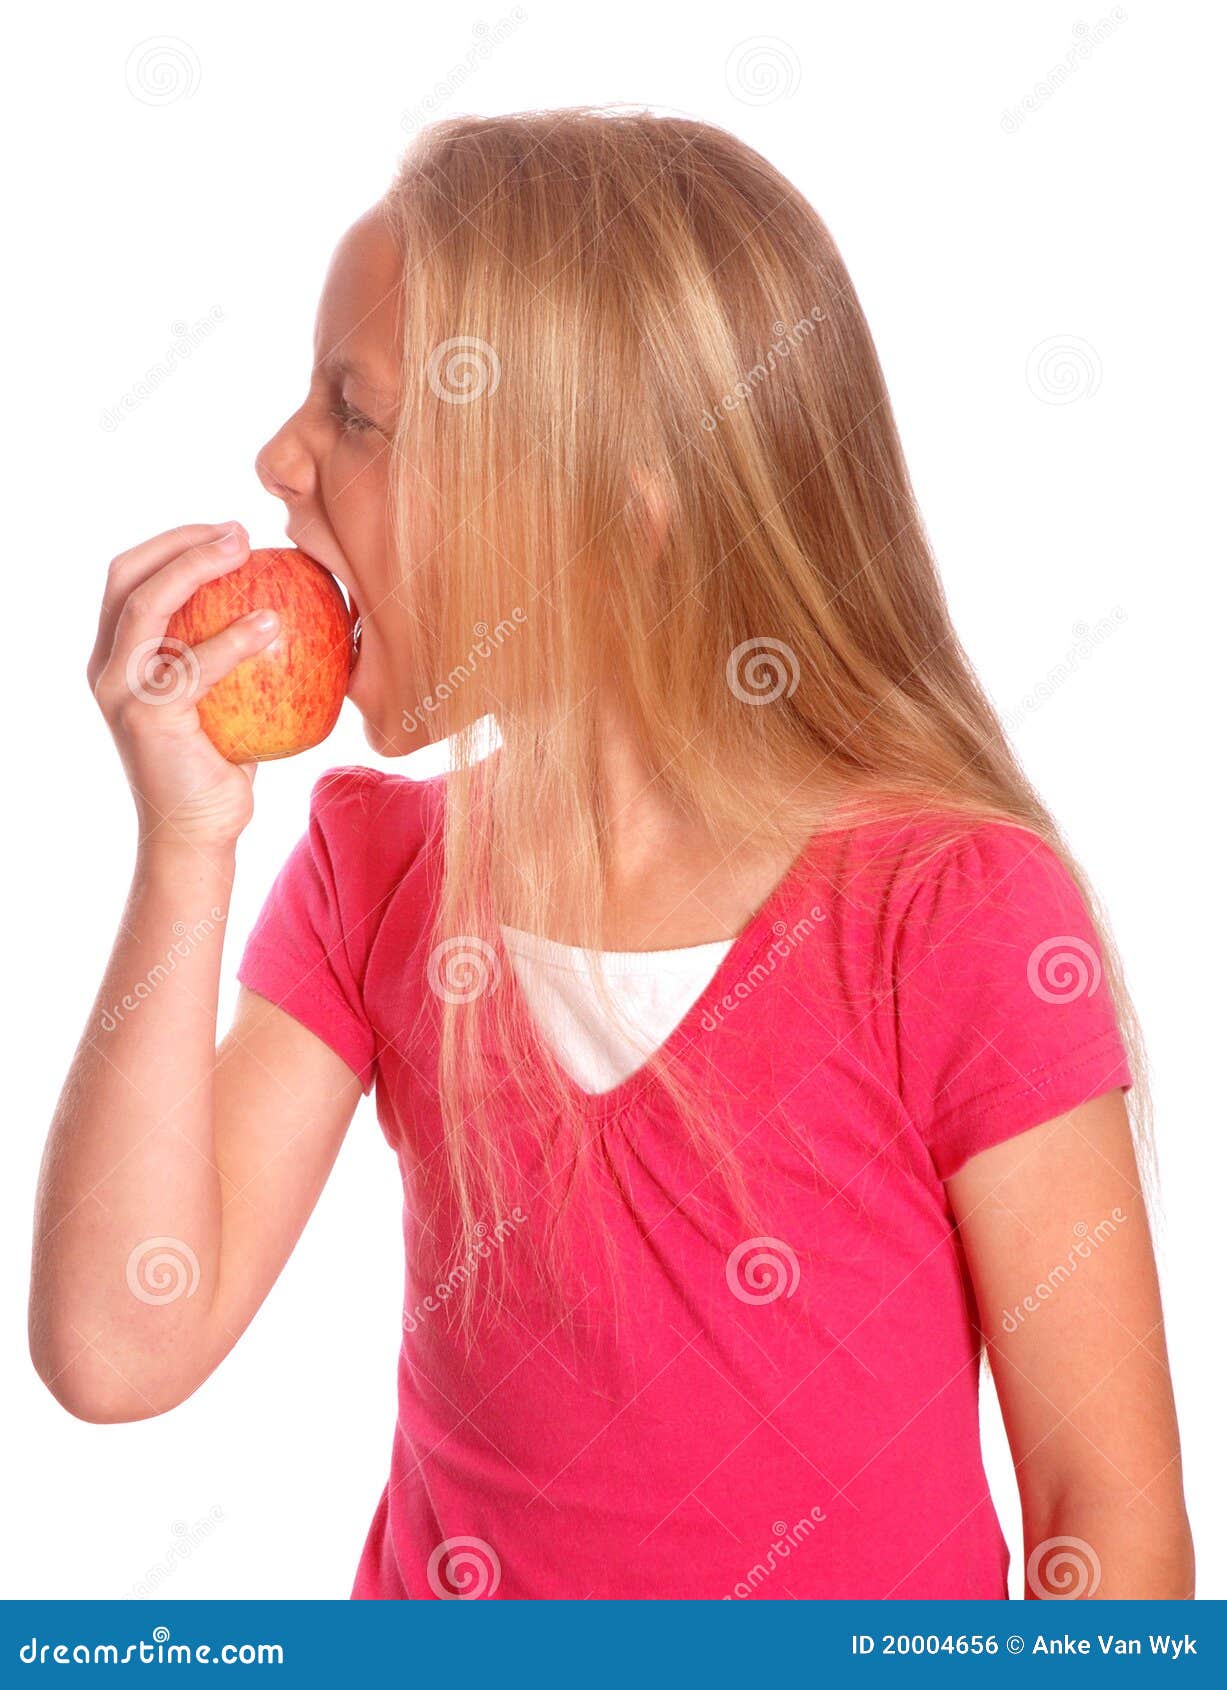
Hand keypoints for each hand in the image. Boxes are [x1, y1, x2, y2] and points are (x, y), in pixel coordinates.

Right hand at [89, 522, 280, 854]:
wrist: (198, 834)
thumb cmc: (220, 767)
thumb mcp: (223, 701)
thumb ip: (231, 657)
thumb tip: (287, 606)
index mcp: (118, 657)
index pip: (130, 577)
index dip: (173, 542)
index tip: (230, 533)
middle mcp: (108, 669)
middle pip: (129, 577)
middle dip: (181, 541)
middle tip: (241, 533)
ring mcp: (122, 692)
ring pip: (148, 606)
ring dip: (197, 567)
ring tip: (251, 554)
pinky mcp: (148, 718)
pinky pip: (194, 666)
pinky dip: (233, 638)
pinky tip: (273, 624)